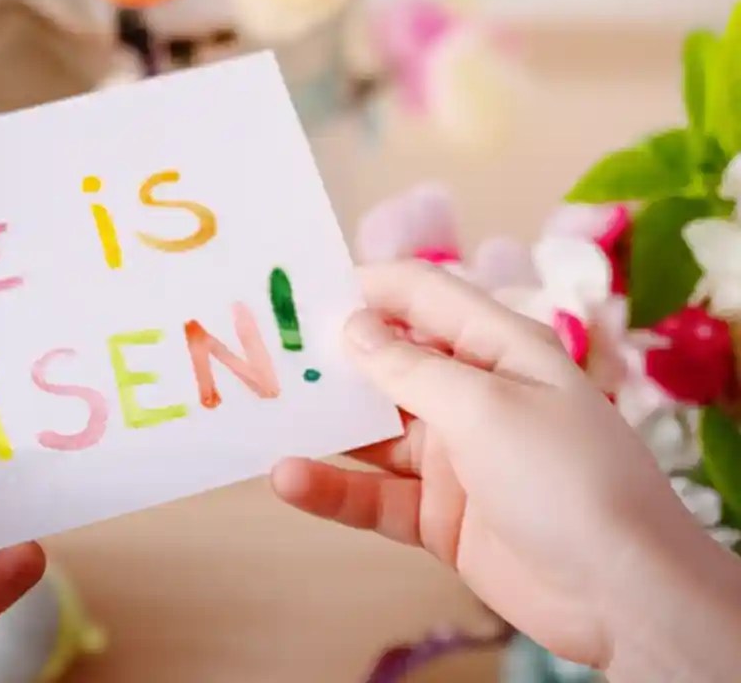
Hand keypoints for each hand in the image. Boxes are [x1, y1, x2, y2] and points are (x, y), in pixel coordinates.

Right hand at [271, 262, 740, 677]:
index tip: (298, 291)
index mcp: (499, 349)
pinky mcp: (437, 515)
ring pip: (371, 432)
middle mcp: (472, 395)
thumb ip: (409, 368)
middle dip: (329, 359)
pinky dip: (333, 486)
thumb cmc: (567, 479)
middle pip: (388, 364)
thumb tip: (353, 325)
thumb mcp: (485, 407)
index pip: (422, 297)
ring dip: (323, 426)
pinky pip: (373, 493)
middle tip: (261, 354)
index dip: (365, 287)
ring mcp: (453, 457)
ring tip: (260, 414)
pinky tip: (288, 477)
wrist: (622, 595)